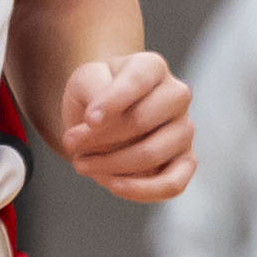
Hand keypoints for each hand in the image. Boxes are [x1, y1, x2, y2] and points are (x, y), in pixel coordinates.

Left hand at [56, 50, 195, 202]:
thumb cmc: (96, 93)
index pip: (137, 82)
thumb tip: (99, 123)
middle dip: (100, 138)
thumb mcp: (84, 80)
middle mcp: (176, 95)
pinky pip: (172, 184)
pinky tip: (113, 185)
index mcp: (152, 67)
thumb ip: (93, 90)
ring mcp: (184, 129)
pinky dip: (141, 190)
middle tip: (71, 143)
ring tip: (82, 164)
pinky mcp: (186, 161)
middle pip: (142, 121)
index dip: (112, 102)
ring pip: (152, 154)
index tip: (88, 120)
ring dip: (110, 165)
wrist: (104, 113)